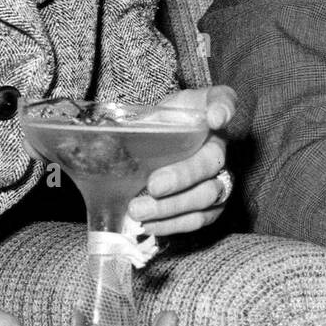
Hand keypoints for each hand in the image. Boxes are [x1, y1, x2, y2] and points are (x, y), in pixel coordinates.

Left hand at [127, 85, 236, 235]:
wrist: (156, 151)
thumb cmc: (156, 127)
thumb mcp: (147, 111)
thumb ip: (134, 118)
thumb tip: (101, 135)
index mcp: (206, 113)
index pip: (224, 101)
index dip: (223, 110)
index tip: (214, 118)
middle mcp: (220, 144)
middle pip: (212, 162)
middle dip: (183, 177)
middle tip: (153, 185)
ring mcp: (220, 176)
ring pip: (208, 195)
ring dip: (173, 207)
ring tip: (139, 211)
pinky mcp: (212, 205)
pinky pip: (200, 218)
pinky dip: (175, 224)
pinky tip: (150, 224)